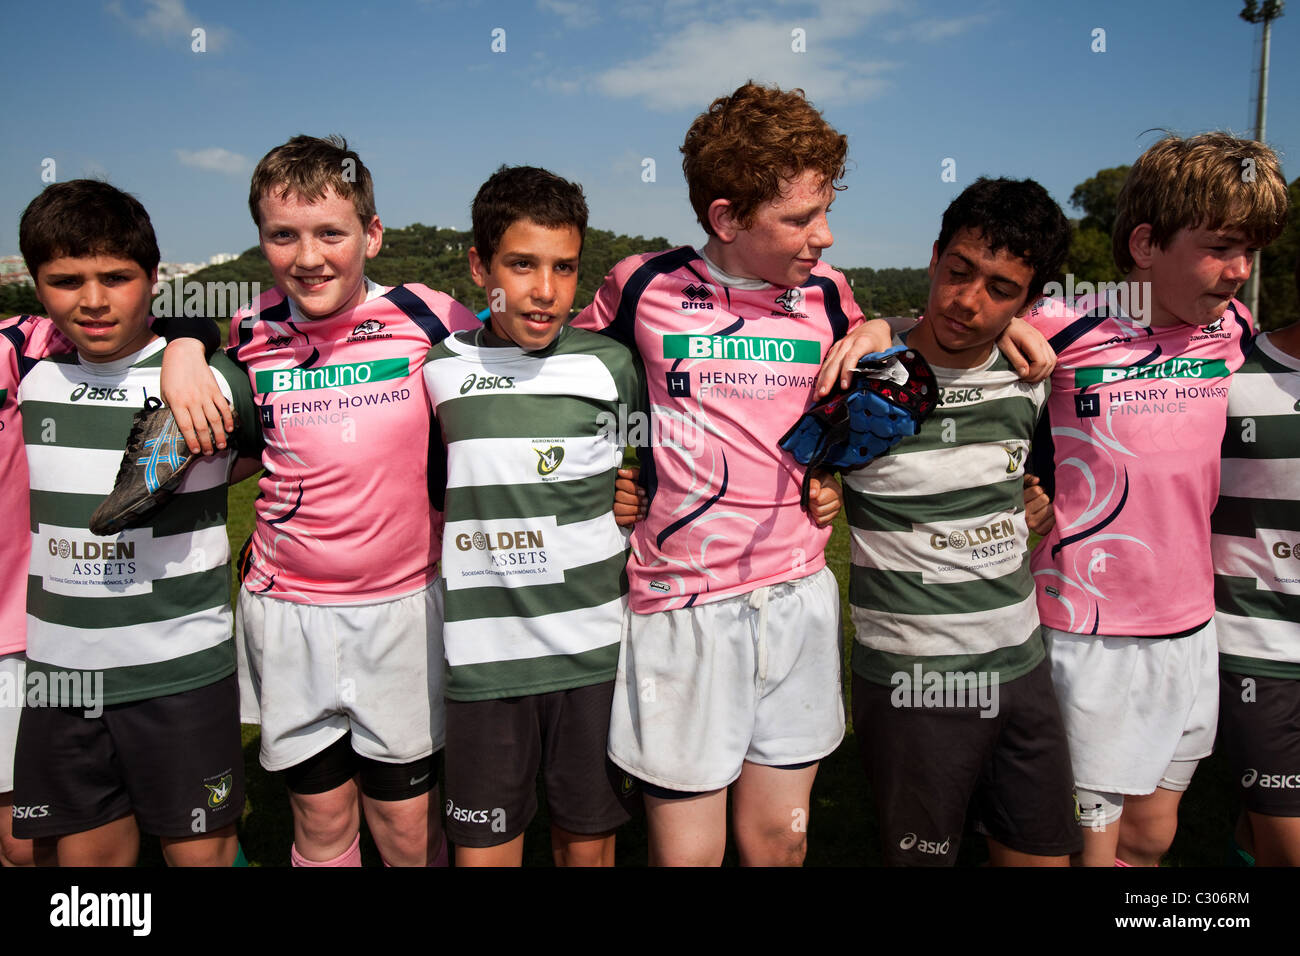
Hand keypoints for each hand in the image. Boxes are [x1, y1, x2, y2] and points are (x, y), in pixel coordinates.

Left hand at [161, 339, 233, 454]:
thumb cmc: (171, 373)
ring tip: (222, 445)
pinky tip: (230, 428)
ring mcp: (205, 395)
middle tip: (210, 452)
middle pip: (202, 426)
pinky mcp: (215, 390)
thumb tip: (179, 424)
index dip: (192, 440)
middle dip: (207, 442)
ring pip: (214, 420)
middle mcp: (192, 401)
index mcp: (177, 402)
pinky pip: (223, 407)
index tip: (195, 450)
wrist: (184, 353)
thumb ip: (172, 408)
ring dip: (219, 434)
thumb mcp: (165, 392)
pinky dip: (228, 419)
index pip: (186, 426)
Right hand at [613, 467, 646, 526]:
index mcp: (619, 483)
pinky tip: (640, 516)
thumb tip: (620, 472)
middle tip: (646, 501)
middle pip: (619, 496)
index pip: (620, 483)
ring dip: (633, 509)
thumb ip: (633, 473)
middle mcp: (614, 494)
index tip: (644, 492)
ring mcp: (613, 506)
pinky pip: (619, 519)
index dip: (632, 488)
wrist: (651, 502)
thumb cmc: (644, 488)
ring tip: (644, 509)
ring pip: (618, 508)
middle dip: (635, 500)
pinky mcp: (616, 517)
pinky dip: (630, 519)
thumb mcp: (641, 478)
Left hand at [808, 469, 842, 526]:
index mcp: (837, 492)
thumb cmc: (818, 480)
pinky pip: (822, 523)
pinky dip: (817, 518)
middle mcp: (840, 502)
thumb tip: (812, 494)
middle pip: (819, 511)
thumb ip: (813, 484)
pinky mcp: (833, 517)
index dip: (811, 497)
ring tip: (815, 504)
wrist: (823, 483)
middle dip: (812, 505)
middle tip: (812, 499)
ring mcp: (837, 511)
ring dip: (814, 512)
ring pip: (820, 518)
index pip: (819, 500)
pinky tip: (817, 511)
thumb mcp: (815, 478)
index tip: (811, 492)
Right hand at [815, 318, 893, 397]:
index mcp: (862, 342)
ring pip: (828, 363)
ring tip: (817, 395)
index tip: (844, 387)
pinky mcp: (835, 348)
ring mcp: (839, 345)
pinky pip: (826, 362)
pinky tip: (818, 387)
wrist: (875, 327)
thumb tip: (874, 383)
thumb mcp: (886, 352)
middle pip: (835, 362)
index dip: (846, 372)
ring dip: (821, 380)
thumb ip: (879, 365)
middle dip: (828, 380)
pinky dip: (821, 375)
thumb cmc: (881, 342)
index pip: (851, 357)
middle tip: (822, 395)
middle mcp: (848, 342)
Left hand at [997, 317, 1055, 382]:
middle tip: (1025, 380)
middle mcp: (1041, 340)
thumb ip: (1016, 360)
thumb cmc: (1003, 331)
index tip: (1021, 377)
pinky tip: (1034, 370)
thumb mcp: (1005, 346)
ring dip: (1043, 373)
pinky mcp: (1044, 343)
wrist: (1007, 320)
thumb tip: (1025, 374)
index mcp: (1032, 340)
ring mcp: (1044, 341)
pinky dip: (1046, 367)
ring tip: (1030, 377)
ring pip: (1052, 361)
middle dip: (1038, 376)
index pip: (1041, 362)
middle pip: (1049, 363)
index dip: (1033, 374)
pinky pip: (1051, 357)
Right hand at [1023, 474, 1054, 536]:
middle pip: (1045, 499)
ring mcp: (1032, 524)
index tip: (1035, 493)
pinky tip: (1046, 516)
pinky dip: (1052, 517)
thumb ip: (1027, 479)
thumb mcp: (1021, 486)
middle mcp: (1024, 514)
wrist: (1014, 521)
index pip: (1037, 490)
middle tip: (1038, 502)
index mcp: (1018, 502)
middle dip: (1043, 498)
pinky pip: (1054, 520)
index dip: (1038, 490)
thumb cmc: (1021, 500)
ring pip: (1051, 509)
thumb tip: (1037, 480)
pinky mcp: (1040, 531)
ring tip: (1042, 509)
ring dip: (1048, 507)